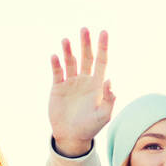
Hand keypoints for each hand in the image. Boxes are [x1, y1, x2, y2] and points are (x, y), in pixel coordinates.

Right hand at [49, 28, 115, 156]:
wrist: (72, 136)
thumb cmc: (91, 126)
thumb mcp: (104, 115)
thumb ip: (109, 99)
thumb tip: (110, 81)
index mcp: (97, 84)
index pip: (101, 61)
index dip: (103, 47)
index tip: (104, 32)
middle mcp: (85, 80)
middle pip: (86, 57)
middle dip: (86, 43)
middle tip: (85, 29)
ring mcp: (71, 82)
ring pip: (70, 62)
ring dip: (69, 51)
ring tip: (66, 40)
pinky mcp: (58, 87)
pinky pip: (57, 72)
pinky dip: (56, 63)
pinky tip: (55, 56)